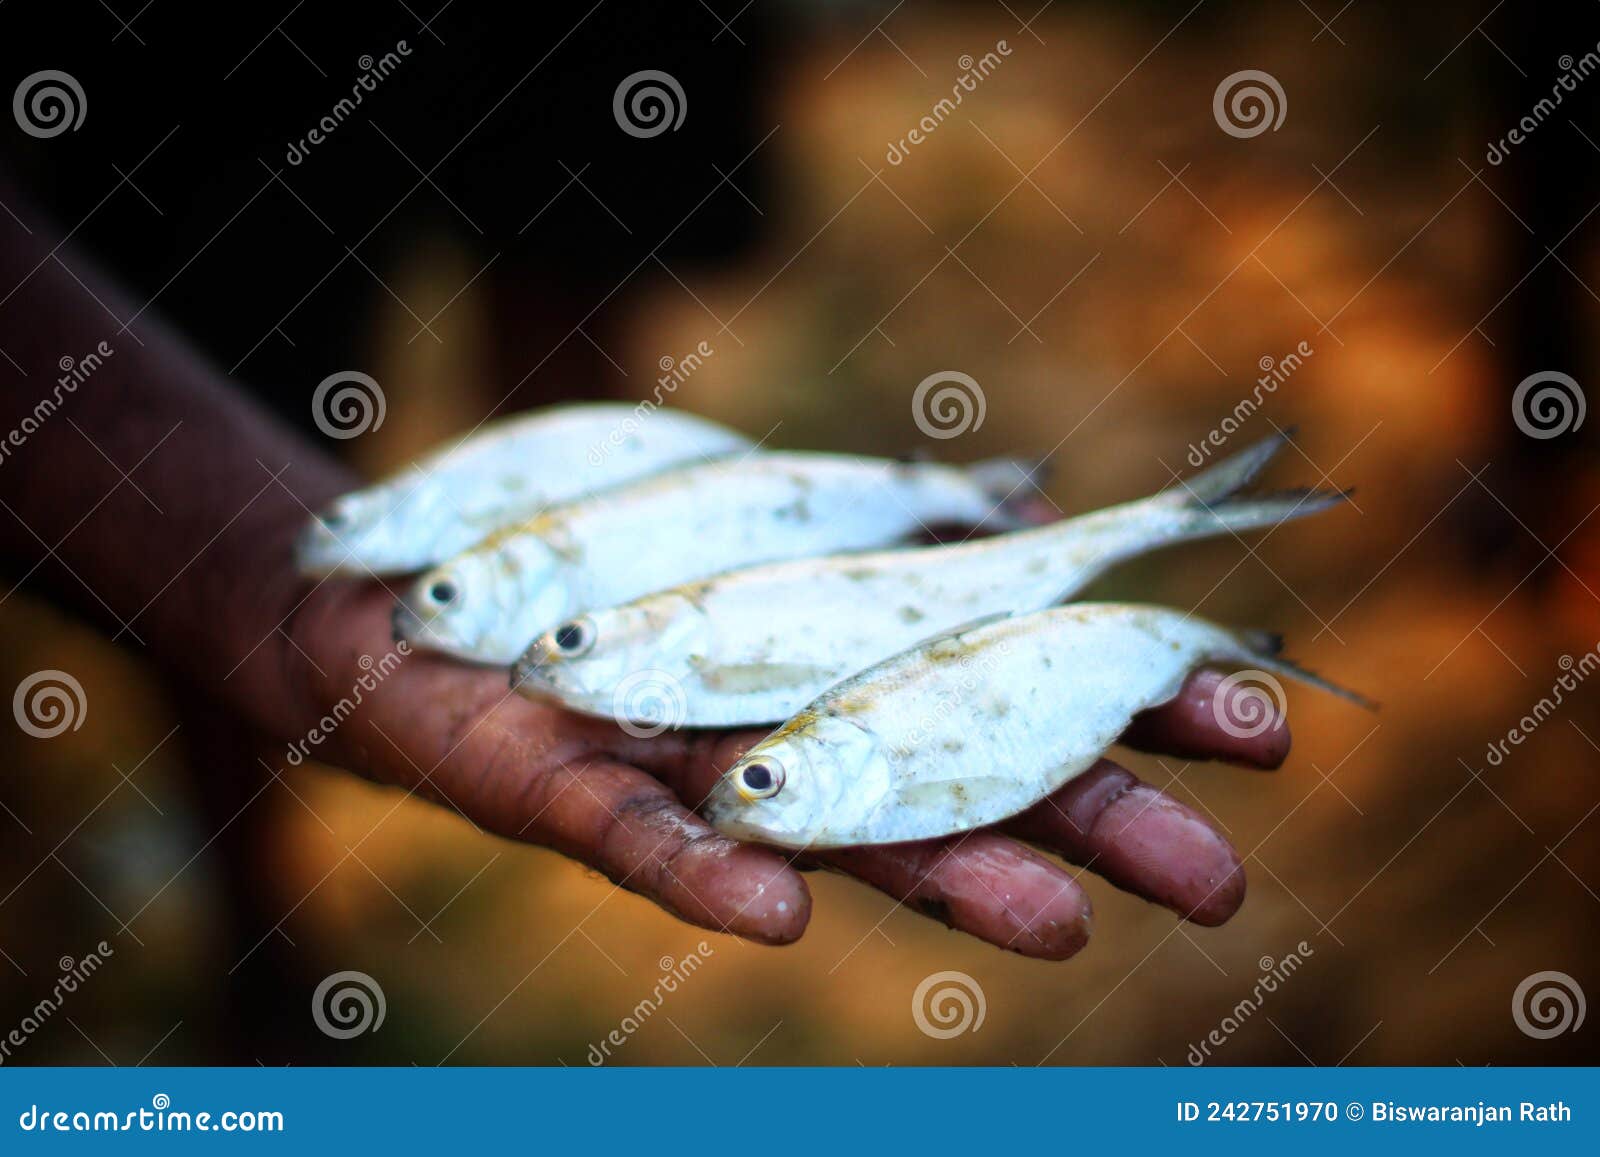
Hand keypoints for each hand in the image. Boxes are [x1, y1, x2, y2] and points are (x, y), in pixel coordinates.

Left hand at [285, 582, 1284, 958]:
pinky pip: (631, 839)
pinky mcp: (558, 788)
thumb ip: (889, 522)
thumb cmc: (601, 562)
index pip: (1014, 687)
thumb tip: (1036, 505)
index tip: (1264, 726)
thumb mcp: (759, 515)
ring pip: (823, 836)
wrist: (403, 592)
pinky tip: (778, 910)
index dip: (1132, 709)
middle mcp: (788, 742)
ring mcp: (683, 773)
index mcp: (845, 671)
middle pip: (955, 783)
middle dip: (1085, 826)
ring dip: (935, 878)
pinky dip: (699, 873)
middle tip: (1223, 889)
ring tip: (1053, 928)